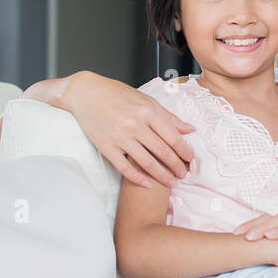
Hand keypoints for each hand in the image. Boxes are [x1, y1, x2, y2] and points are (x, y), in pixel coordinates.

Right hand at [64, 71, 196, 188]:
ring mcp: (120, 137)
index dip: (185, 151)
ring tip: (172, 183)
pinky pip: (125, 168)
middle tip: (185, 174)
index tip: (191, 159)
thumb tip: (190, 129)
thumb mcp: (146, 100)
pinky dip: (138, 178)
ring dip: (162, 176)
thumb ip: (168, 116)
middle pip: (163, 152)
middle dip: (177, 166)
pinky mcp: (106, 147)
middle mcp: (135, 125)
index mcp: (147, 112)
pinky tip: (148, 184)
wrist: (86, 93)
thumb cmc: (117, 94)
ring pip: (147, 162)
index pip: (173, 137)